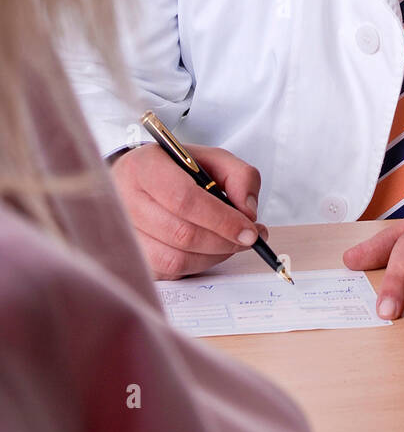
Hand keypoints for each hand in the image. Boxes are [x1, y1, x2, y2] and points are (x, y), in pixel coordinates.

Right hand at [110, 143, 267, 278]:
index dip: (221, 219)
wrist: (141, 181)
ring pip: (176, 259)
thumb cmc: (178, 170)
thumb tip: (247, 212)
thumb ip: (240, 176)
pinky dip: (198, 265)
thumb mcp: (213, 159)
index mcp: (145, 167)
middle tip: (248, 238)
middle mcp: (125, 200)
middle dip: (223, 241)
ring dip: (213, 256)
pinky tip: (209, 250)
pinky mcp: (131, 257)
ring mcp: (125, 233)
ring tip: (231, 242)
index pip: (184, 199)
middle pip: (182, 233)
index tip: (249, 230)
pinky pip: (169, 272)